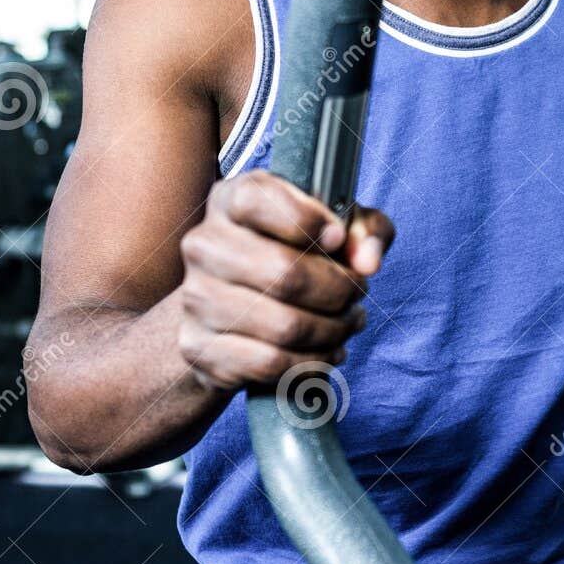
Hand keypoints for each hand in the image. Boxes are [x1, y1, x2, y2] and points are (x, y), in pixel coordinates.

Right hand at [178, 169, 393, 391]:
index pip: (257, 200)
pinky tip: (328, 351)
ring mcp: (196, 298)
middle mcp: (204, 245)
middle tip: (357, 293)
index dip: (307, 221)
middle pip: (284, 274)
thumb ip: (362, 230)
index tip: (337, 239)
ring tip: (349, 323)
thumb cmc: (293, 257)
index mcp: (230, 200)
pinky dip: (312, 363)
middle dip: (339, 289)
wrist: (234, 313)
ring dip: (332, 330)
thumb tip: (367, 260)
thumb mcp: (335, 228)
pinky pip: (269, 363)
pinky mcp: (199, 347)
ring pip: (284, 326)